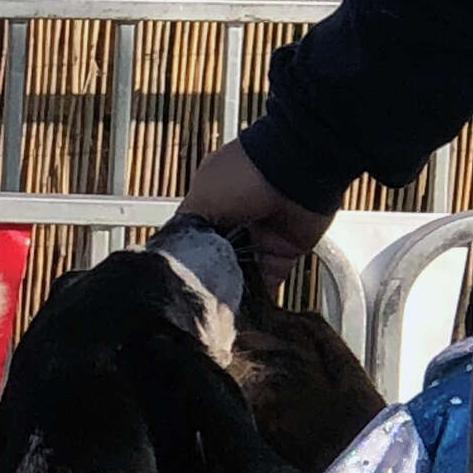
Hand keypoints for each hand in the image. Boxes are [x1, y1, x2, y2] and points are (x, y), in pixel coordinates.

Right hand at [178, 140, 333, 294]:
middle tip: (199, 289)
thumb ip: (185, 228)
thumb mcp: (200, 197)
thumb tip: (173, 254)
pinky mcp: (284, 251)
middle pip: (217, 255)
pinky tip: (241, 303)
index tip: (181, 272)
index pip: (195, 233)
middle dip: (210, 271)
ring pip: (240, 270)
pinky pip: (268, 278)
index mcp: (214, 197)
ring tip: (216, 300)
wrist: (299, 169)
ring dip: (231, 284)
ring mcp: (262, 235)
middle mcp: (238, 216)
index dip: (187, 252)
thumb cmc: (247, 173)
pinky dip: (258, 293)